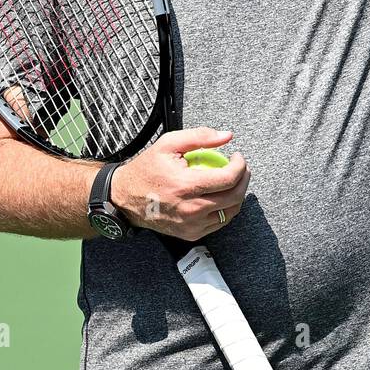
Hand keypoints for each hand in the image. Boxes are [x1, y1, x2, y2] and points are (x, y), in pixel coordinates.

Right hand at [110, 127, 250, 241]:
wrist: (125, 198)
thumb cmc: (146, 169)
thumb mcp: (168, 144)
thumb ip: (200, 137)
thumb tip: (227, 136)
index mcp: (186, 186)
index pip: (228, 179)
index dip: (240, 166)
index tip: (237, 157)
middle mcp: (191, 209)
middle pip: (234, 197)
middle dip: (244, 179)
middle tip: (241, 168)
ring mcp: (192, 225)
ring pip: (230, 212)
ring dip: (237, 195)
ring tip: (232, 181)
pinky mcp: (191, 234)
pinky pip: (219, 222)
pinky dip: (225, 208)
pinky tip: (220, 195)